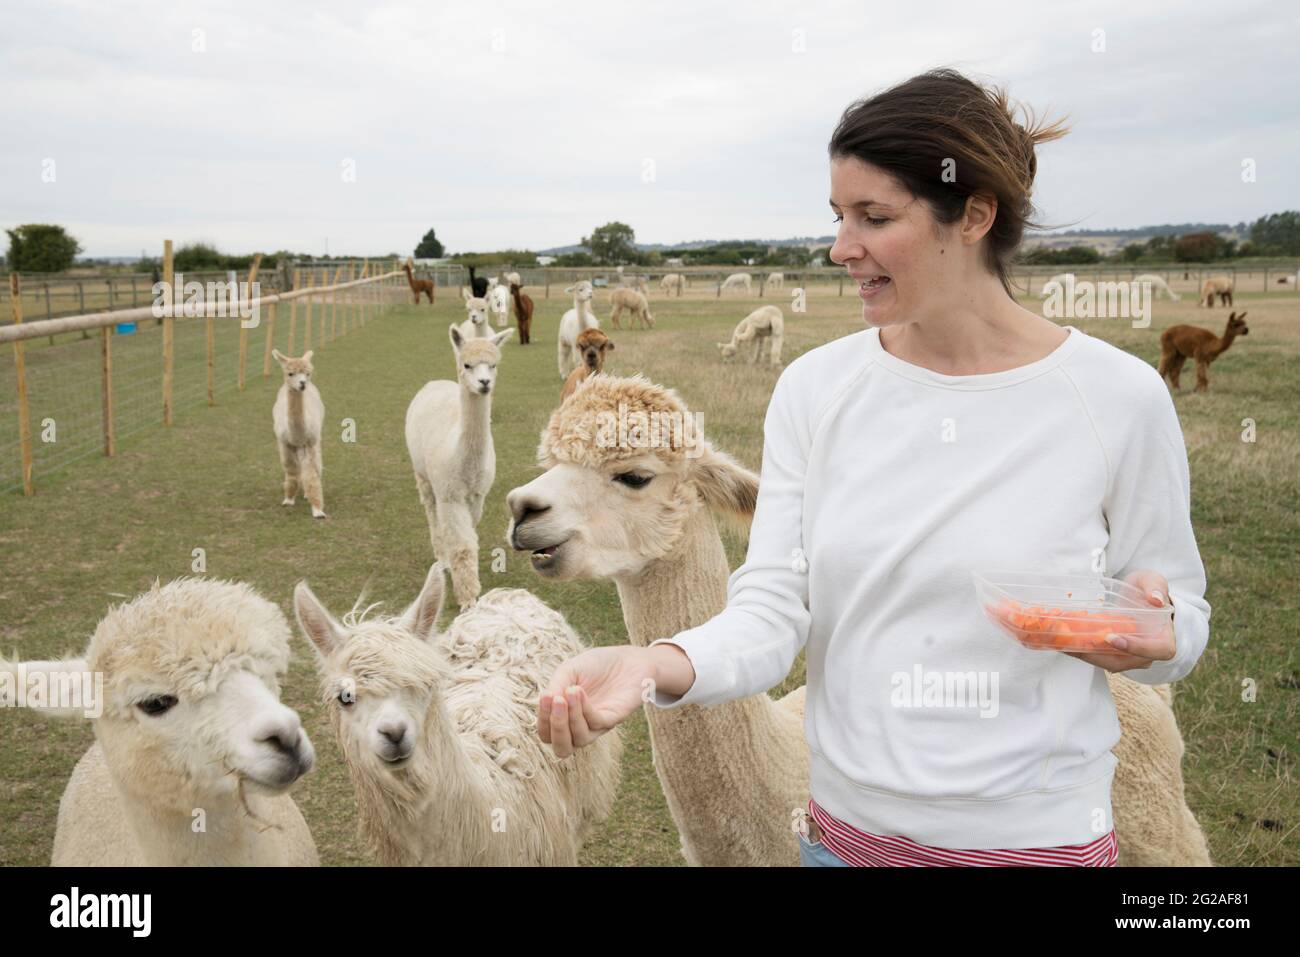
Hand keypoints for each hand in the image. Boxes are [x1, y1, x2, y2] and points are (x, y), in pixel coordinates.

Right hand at [538, 646, 666, 757]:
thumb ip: (556, 685)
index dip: (543, 720)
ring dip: (571, 717)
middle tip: (556, 701)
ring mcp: (597, 726)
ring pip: (579, 739)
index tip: (545, 696)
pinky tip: (579, 691)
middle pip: (561, 747)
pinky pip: (597, 723)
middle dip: (555, 727)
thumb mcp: (569, 670)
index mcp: (565, 717)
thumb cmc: (596, 665)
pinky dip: (586, 709)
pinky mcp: (614, 719)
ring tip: (570, 692)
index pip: (547, 733)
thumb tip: (546, 700)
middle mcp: (580, 727)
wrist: (627, 659)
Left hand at [1066, 568, 1175, 672]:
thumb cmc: (1149, 591)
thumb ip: (1156, 587)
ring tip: (1061, 642)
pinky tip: (1061, 639)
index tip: (1111, 638)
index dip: (1133, 647)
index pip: (1154, 650)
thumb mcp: (1154, 581)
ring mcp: (1127, 657)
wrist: (1140, 599)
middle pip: (1121, 662)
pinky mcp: (1112, 654)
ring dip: (1083, 654)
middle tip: (1072, 643)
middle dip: (1095, 655)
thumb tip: (1156, 599)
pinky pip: (1097, 655)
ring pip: (1105, 662)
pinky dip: (1080, 649)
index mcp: (1163, 641)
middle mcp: (1146, 655)